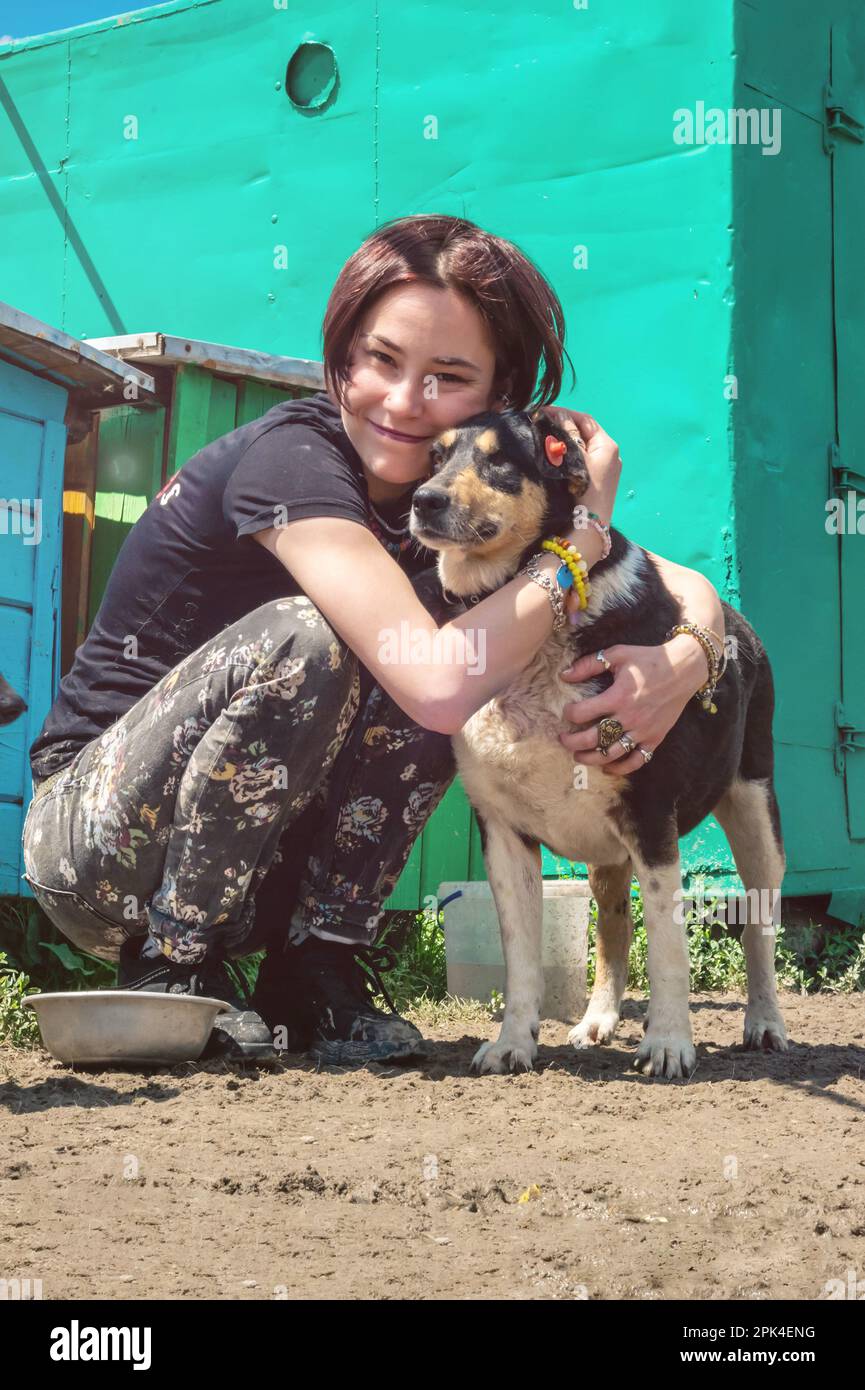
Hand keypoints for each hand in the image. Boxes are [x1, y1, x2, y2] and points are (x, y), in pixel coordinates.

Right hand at [542, 407, 621, 525]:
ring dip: (563, 441)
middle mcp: (610, 455)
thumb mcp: (574, 457)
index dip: (563, 413)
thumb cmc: (581, 489)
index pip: (584, 420)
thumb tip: (557, 415)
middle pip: (583, 433)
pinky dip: (567, 454)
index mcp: (607, 445)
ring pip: (581, 447)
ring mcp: (604, 470)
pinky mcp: (597, 482)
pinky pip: (581, 460)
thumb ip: (567, 434)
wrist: (585, 528)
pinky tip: (552, 456)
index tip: (542, 412)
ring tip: (543, 437)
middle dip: (562, 426)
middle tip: (540, 424)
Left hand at [557, 638, 708, 774]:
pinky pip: (637, 760)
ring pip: (612, 753)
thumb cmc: (649, 659)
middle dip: (573, 742)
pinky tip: (607, 768)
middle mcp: (630, 717)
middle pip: (594, 739)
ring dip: (591, 758)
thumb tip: (564, 675)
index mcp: (618, 696)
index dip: (570, 714)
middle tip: (563, 740)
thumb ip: (589, 664)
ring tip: (579, 756)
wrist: (684, 669)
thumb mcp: (618, 654)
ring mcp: (643, 730)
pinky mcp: (655, 738)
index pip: (583, 712)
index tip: (567, 712)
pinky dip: (621, 768)